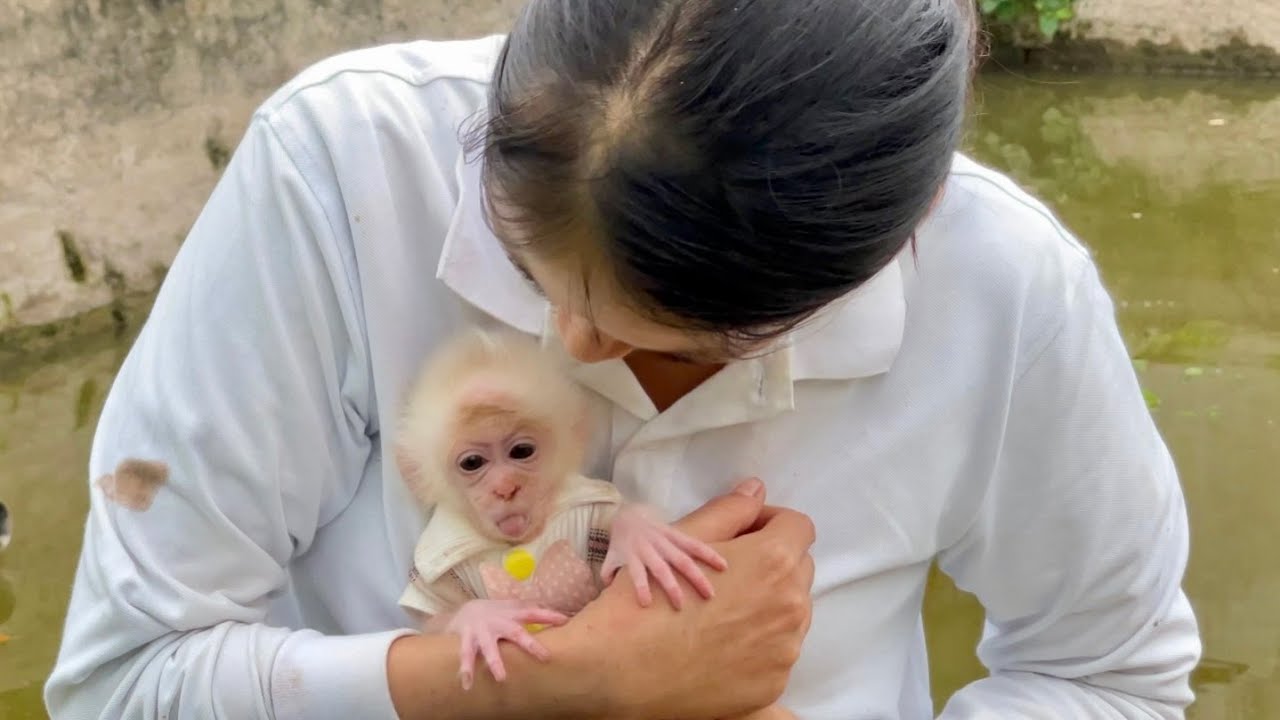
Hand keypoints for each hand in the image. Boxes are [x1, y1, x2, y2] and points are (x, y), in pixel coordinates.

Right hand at [444, 598, 568, 689]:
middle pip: (516, 632)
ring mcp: (481, 630)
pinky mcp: (466, 639)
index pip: (534, 612)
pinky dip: (466, 670)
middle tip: (545, 657)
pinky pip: (466, 656)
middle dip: (530, 644)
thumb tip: (564, 619)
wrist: (466, 610)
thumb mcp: (515, 611)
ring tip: (501, 679)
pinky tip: (467, 685)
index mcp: (512, 613)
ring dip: (495, 663)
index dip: (549, 615)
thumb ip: (535, 614)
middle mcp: (498, 621)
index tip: (564, 621)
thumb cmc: (499, 615)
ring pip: (489, 647)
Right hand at [570, 478, 816, 719]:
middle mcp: (788, 605)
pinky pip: (778, 651)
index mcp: (772, 561)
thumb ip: (730, 512)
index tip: (748, 534)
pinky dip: (758, 641)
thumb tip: (756, 489)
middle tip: (733, 570)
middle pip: (799, 570)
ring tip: (725, 609)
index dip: (773, 524)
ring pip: (791, 613)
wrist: (619, 666)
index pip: (798, 527)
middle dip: (772, 563)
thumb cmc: (652, 591)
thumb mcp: (687, 538)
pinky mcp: (772, 684)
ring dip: (767, 602)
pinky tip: (723, 639)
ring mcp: (783, 649)